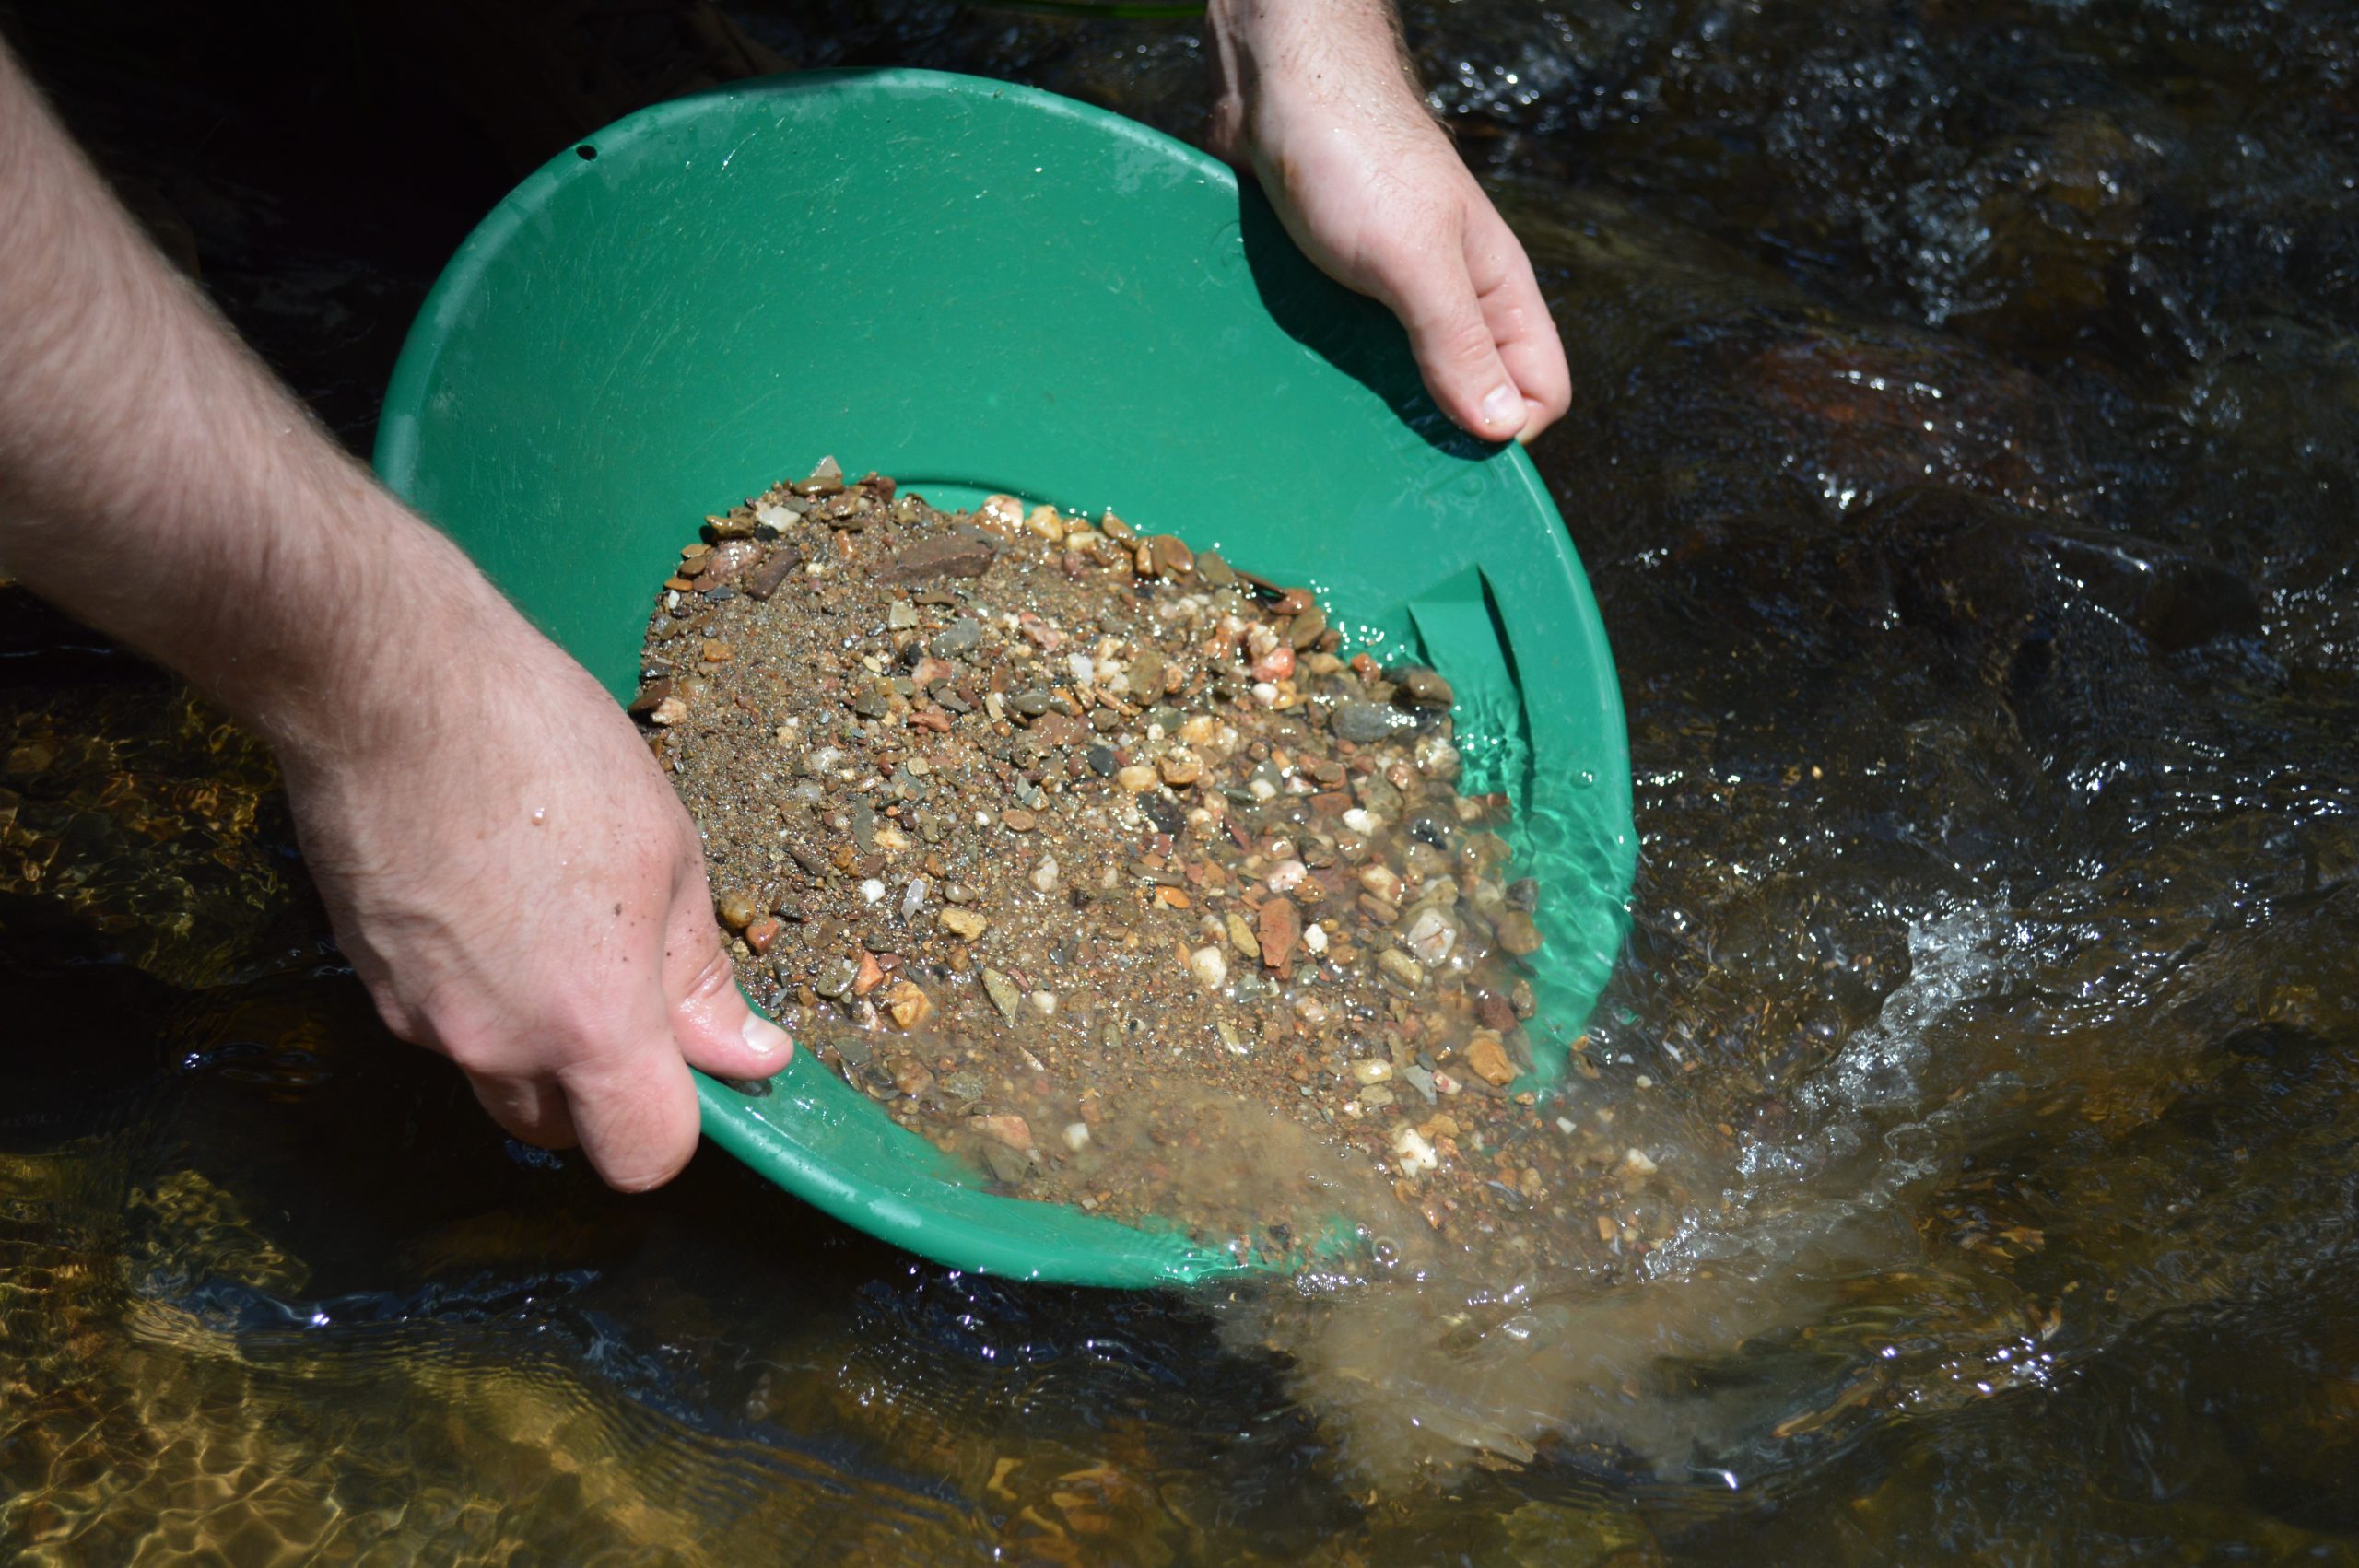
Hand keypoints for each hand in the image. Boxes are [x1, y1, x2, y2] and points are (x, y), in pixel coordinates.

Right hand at [281, 605, 792, 1191]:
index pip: (644, 1158)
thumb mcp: (666, 852)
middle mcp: (497, 1045)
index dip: (679, 1126)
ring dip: (539, 1041)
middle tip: (631, 985)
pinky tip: (494, 902)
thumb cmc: (541, 747)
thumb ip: (700, 976)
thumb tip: (748, 1056)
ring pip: (499, 1079)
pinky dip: (481, 993)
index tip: (699, 1062)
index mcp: (589, 1022)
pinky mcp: (371, 981)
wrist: (388, 686)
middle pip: (565, 1132)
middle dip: (606, 1087)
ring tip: (558, 923)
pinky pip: (445, 1024)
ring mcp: (420, 1019)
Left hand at [1205, 0, 1570, 442]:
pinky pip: (1347, 356)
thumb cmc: (1354, 154)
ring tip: (1332, 425)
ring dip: (1374, 410)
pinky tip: (1298, 386)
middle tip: (1380, 458)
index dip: (1504, 436)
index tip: (1446, 458)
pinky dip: (1330, 377)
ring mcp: (1396, 297)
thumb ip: (1458, 343)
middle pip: (1470, 400)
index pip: (1539, 395)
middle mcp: (1454, 300)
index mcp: (1498, 293)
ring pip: (1405, 383)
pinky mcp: (1340, 289)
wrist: (1275, 81)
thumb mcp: (1414, 258)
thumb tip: (1498, 431)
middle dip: (1435, 435)